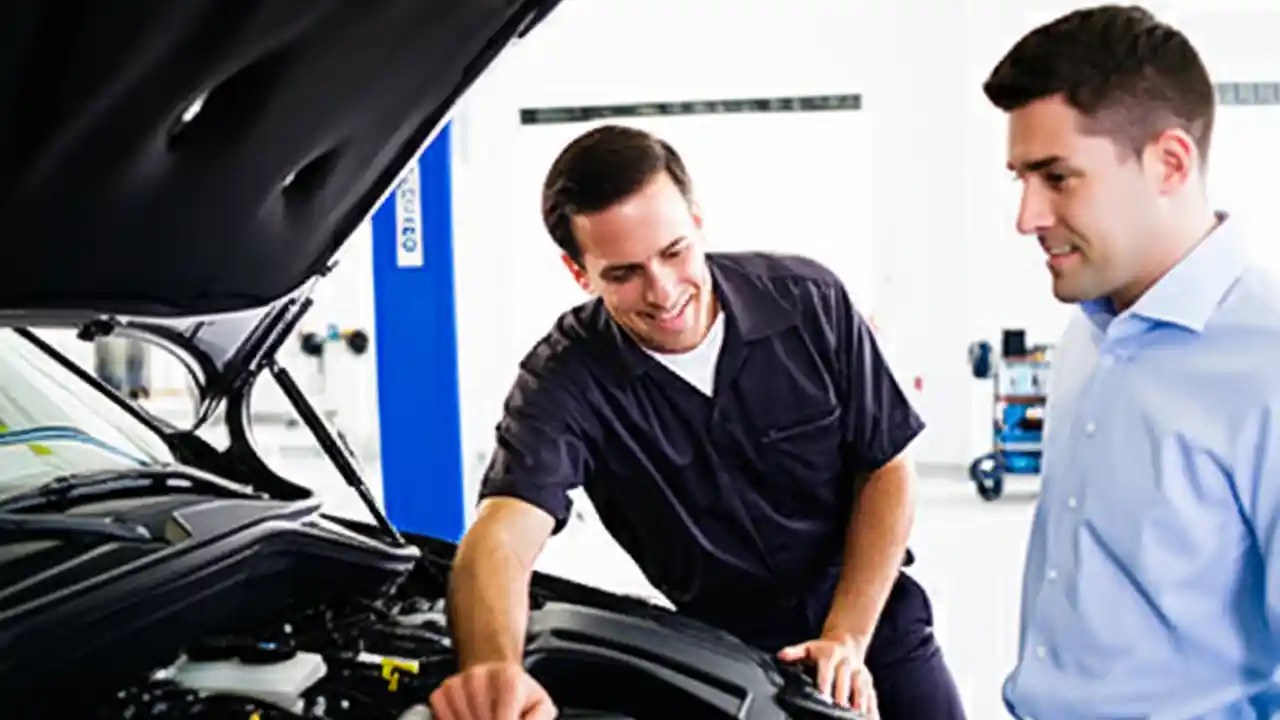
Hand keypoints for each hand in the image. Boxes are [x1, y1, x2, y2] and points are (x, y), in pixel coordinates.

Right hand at [428, 661, 555, 719]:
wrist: (497, 675)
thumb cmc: (520, 695)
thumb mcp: (540, 706)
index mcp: (508, 678)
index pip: (503, 719)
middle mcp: (479, 676)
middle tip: (500, 716)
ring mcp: (457, 684)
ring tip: (486, 717)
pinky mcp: (442, 693)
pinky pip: (442, 718)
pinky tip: (470, 718)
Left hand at [777, 635, 877, 716]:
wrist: (846, 640)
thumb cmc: (822, 649)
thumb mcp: (808, 647)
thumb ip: (794, 652)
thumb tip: (780, 655)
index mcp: (830, 656)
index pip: (827, 671)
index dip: (825, 684)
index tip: (823, 697)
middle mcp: (847, 663)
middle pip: (845, 681)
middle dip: (843, 696)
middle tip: (839, 710)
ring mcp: (860, 672)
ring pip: (861, 688)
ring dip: (860, 702)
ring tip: (857, 716)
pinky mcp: (868, 680)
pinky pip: (872, 695)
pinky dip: (872, 708)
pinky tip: (871, 719)